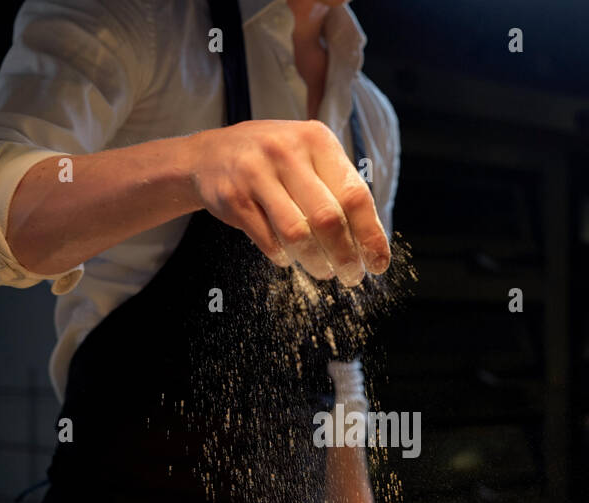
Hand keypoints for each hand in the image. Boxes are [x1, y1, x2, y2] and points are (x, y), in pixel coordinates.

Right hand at [186, 119, 389, 284]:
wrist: (210, 155)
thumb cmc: (274, 164)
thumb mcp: (308, 159)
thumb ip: (338, 191)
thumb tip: (370, 243)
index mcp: (317, 140)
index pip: (355, 195)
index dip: (371, 235)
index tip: (378, 263)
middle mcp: (287, 151)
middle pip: (328, 218)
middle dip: (345, 256)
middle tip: (352, 276)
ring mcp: (257, 173)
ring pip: (297, 234)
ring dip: (316, 262)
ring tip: (323, 271)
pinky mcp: (233, 197)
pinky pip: (268, 240)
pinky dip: (283, 256)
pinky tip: (288, 258)